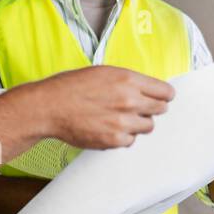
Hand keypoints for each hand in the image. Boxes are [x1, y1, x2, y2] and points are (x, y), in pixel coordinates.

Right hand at [34, 65, 174, 149]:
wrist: (48, 107)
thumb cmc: (70, 87)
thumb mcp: (101, 73)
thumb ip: (127, 81)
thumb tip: (145, 90)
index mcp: (128, 79)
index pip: (165, 91)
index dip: (163, 95)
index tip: (160, 98)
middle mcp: (129, 100)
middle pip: (161, 109)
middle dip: (152, 109)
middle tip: (138, 109)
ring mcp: (123, 122)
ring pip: (148, 126)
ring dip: (138, 124)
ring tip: (119, 119)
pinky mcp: (113, 140)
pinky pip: (130, 141)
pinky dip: (123, 137)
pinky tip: (108, 128)